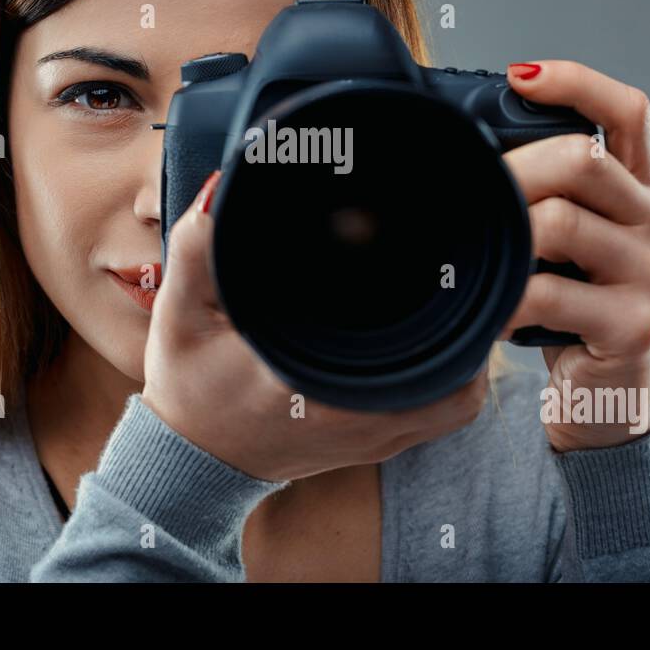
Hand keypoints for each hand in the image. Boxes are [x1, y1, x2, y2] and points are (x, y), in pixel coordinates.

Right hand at [140, 170, 492, 482]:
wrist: (194, 460)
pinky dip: (459, 377)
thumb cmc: (189, 386)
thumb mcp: (179, 313)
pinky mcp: (381, 444)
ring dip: (470, 345)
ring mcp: (374, 436)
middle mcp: (353, 415)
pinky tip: (446, 339)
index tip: (432, 245)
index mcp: (307, 382)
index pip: (396, 336)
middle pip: (451, 363)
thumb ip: (195, 250)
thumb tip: (222, 190)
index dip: (428, 288)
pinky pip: (446, 413)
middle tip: (453, 257)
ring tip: (456, 292)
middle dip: (461, 308)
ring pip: (461, 393)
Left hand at [502, 61, 649, 451]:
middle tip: (467, 195)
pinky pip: (548, 294)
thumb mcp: (579, 247)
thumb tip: (471, 154)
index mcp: (646, 193)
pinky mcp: (634, 326)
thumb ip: (554, 200)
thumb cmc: (582, 317)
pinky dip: (504, 297)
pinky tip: (489, 310)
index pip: (629, 111)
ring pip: (560, 222)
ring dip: (502, 236)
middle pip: (583, 159)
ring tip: (474, 255)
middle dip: (512, 169)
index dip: (576, 81)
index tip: (518, 74)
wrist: (616, 405)